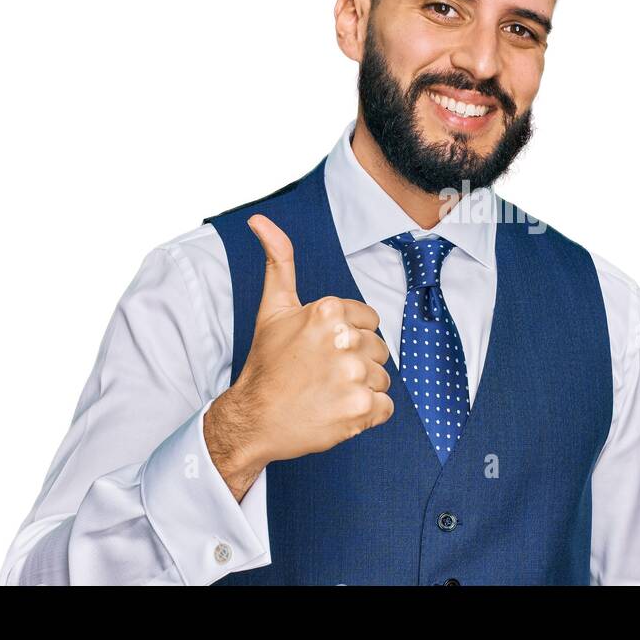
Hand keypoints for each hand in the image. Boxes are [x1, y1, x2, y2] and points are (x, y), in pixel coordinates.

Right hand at [205, 214, 393, 481]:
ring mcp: (353, 375)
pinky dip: (367, 414)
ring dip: (360, 389)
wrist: (254, 419)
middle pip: (378, 349)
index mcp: (328, 310)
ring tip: (327, 393)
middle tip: (322, 375)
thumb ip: (279, 261)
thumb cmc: (267, 365)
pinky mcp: (361, 408)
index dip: (348, 337)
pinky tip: (338, 412)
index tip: (322, 351)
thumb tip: (260, 220)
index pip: (368, 320)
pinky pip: (385, 406)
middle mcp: (343, 339)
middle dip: (355, 363)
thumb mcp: (272, 308)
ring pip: (382, 378)